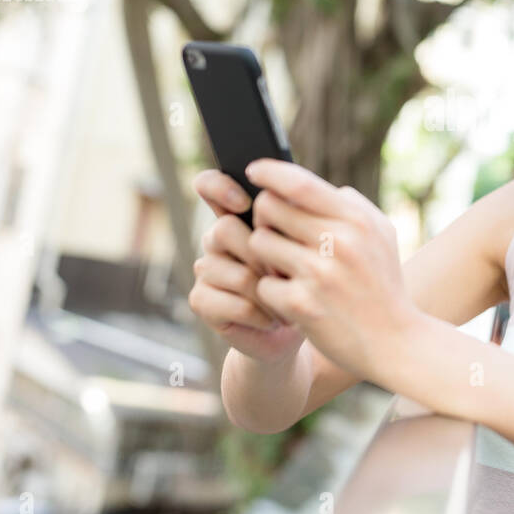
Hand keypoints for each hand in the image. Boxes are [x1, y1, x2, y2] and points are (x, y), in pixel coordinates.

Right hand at [187, 169, 305, 363]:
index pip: (209, 185)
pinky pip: (232, 303)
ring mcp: (206, 269)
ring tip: (287, 298)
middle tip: (289, 275)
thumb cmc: (306, 280)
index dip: (219, 187)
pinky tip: (273, 318)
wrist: (298, 328)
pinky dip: (261, 314)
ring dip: (269, 291)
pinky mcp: (202, 300)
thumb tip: (311, 195)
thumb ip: (299, 217)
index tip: (244, 202)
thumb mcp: (308, 244)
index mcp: (238, 216)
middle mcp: (216, 238)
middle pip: (224, 229)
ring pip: (235, 272)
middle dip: (265, 258)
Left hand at [242, 157, 423, 383]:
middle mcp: (338, 243)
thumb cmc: (383, 285)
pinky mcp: (301, 305)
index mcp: (357, 221)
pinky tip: (288, 298)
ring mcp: (318, 275)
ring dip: (263, 255)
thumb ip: (352, 205)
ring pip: (259, 243)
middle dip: (264, 217)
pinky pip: (262, 282)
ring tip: (282, 267)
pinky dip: (270, 290)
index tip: (253, 169)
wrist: (395, 343)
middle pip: (269, 208)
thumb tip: (311, 186)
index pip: (299, 183)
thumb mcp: (382, 236)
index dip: (269, 172)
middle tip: (273, 231)